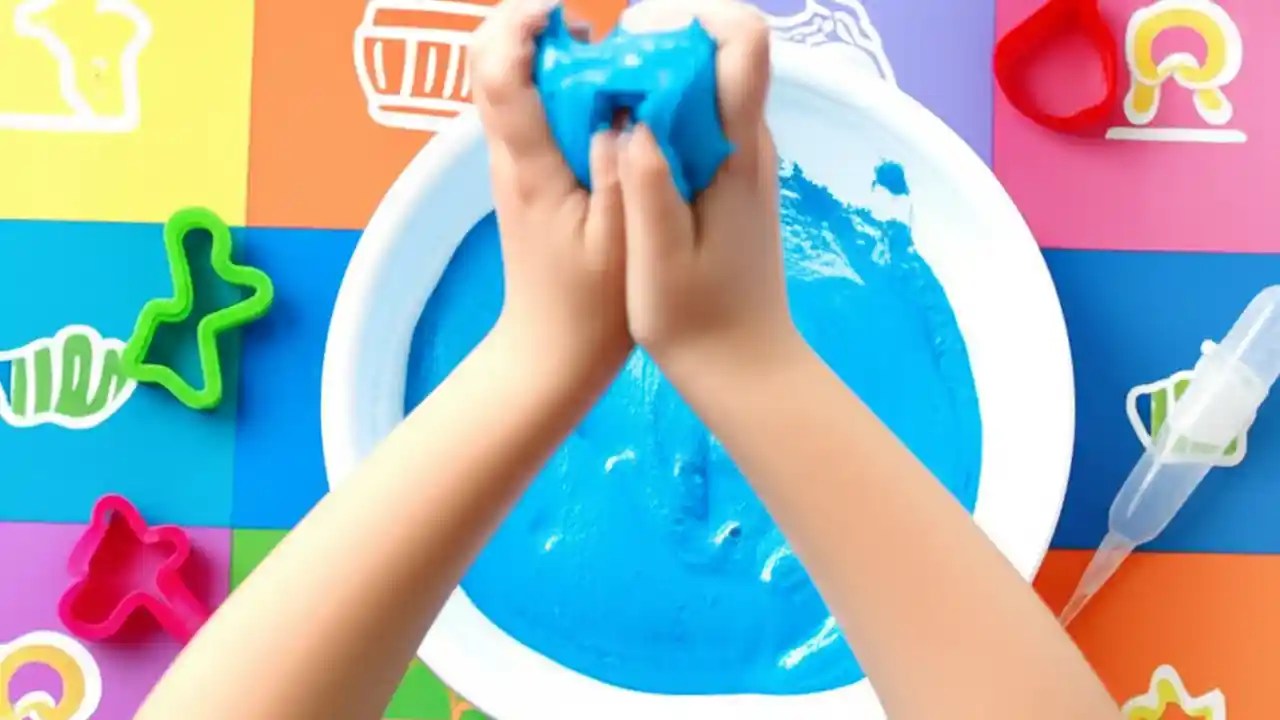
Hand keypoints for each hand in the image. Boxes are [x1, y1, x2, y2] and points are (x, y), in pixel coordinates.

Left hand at [469, 0, 630, 387]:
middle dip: (535, 30)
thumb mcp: (620, 242)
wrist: (553, 352)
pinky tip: (609, 103)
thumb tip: (620, 112)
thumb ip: (620, 173)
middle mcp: (509, 157)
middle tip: (597, 34)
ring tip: (611, 61)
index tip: (565, 12)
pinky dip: (562, 91)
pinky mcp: (528, 177)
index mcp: (530, 167)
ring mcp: (513, 167)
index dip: (519, 26)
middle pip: (493, 67)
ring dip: (551, 58)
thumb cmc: (593, 306)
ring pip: (512, 87)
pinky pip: (533, 113)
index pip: (499, 76)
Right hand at [617, 0, 796, 375]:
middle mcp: (747, 143)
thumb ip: (649, 189)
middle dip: (653, 43)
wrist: (744, 367)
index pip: (744, 42)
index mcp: (737, 154)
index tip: (631, 41)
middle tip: (597, 78)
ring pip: (699, 82)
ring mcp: (739, 158)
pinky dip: (652, 113)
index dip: (691, 17)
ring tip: (596, 107)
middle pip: (714, 49)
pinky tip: (615, 146)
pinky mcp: (723, 178)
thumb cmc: (700, 325)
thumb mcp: (660, 263)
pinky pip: (690, 118)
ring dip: (648, 78)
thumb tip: (633, 121)